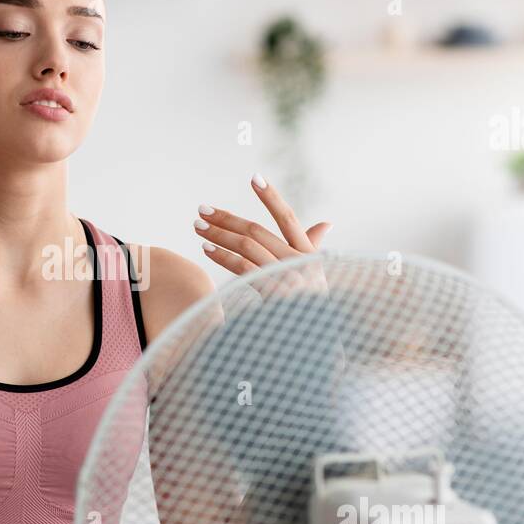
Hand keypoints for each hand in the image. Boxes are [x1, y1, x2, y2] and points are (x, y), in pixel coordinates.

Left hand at [192, 172, 331, 298]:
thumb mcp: (316, 276)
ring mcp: (286, 277)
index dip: (271, 197)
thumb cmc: (313, 309)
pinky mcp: (273, 293)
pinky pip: (243, 269)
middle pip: (258, 231)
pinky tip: (207, 249)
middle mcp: (298, 262)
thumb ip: (314, 248)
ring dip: (219, 234)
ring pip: (247, 246)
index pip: (288, 218)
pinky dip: (224, 256)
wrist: (317, 345)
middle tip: (202, 209)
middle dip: (227, 218)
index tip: (254, 178)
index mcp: (308, 255)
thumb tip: (326, 223)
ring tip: (197, 227)